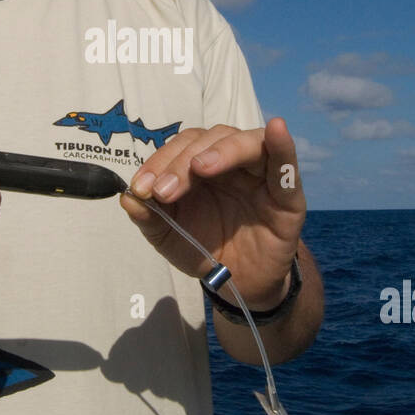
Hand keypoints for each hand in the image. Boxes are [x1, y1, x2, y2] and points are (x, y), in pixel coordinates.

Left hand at [118, 117, 305, 309]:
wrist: (239, 284)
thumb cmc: (205, 249)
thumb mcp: (169, 236)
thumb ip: (150, 216)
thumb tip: (127, 198)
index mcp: (204, 164)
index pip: (183, 146)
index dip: (160, 161)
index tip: (141, 188)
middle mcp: (233, 162)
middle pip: (211, 139)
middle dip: (183, 161)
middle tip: (163, 190)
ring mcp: (262, 175)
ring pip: (246, 143)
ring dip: (222, 151)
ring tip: (201, 168)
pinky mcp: (288, 195)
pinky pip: (288, 165)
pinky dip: (283, 145)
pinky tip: (277, 130)